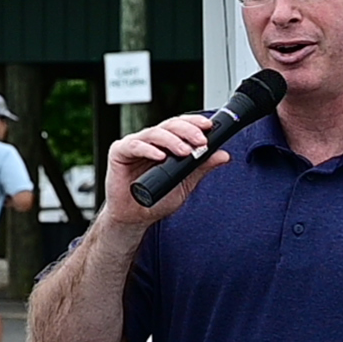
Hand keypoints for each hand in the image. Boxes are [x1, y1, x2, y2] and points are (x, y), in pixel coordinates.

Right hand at [101, 115, 229, 227]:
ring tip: (185, 151)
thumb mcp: (186, 183)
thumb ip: (202, 167)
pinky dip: (149, 149)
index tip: (209, 127)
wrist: (135, 218)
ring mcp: (135, 144)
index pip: (182, 125)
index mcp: (166, 143)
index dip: (195, 123)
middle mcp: (151, 140)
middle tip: (201, 141)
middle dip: (188, 131)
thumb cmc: (157, 198)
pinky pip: (135, 146)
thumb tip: (223, 155)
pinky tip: (160, 156)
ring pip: (155, 133)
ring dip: (173, 140)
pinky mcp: (119, 152)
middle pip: (170, 125)